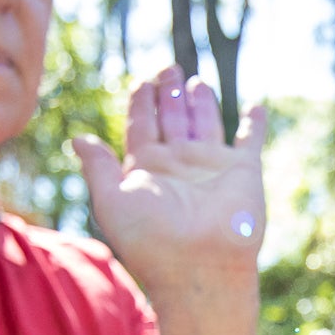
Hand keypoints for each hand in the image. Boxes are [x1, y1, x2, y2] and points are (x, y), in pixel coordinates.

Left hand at [74, 66, 266, 298]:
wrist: (198, 267)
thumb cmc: (150, 239)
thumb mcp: (111, 200)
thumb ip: (97, 167)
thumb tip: (78, 139)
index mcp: (147, 168)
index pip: (142, 125)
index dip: (141, 103)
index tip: (142, 81)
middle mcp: (179, 164)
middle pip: (172, 119)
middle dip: (169, 93)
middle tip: (169, 67)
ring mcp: (212, 166)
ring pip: (206, 123)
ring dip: (201, 102)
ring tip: (196, 80)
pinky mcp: (243, 171)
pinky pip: (250, 141)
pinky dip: (254, 124)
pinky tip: (256, 105)